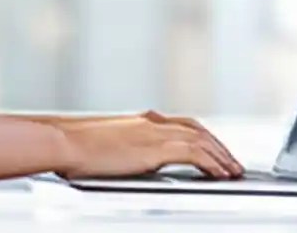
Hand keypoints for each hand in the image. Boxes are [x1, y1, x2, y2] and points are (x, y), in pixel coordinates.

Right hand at [57, 111, 243, 179]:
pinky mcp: (155, 148)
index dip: (201, 136)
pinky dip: (211, 163)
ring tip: (233, 171)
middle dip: (218, 146)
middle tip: (232, 162)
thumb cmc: (73, 147)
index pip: (181, 124)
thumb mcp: (103, 144)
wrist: (62, 142)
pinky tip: (219, 174)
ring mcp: (154, 133)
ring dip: (221, 156)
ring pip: (202, 141)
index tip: (214, 148)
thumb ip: (121, 148)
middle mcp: (151, 122)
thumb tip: (125, 159)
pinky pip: (195, 154)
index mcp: (140, 121)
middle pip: (197, 130)